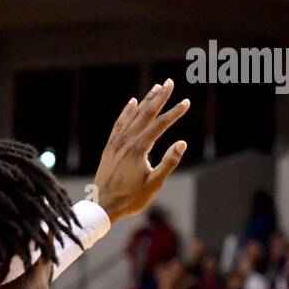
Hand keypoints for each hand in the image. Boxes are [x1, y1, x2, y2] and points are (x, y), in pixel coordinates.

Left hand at [92, 80, 188, 220]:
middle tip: (170, 82)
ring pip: (133, 116)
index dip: (174, 113)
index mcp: (138, 149)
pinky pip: (119, 124)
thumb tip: (182, 143)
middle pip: (146, 114)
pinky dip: (127, 112)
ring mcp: (116, 143)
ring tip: (156, 87)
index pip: (160, 125)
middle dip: (159, 97)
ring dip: (146, 101)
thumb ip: (168, 163)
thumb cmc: (130, 199)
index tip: (186, 102)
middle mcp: (126, 142)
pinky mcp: (109, 147)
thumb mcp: (154, 184)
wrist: (102, 206)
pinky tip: (133, 103)